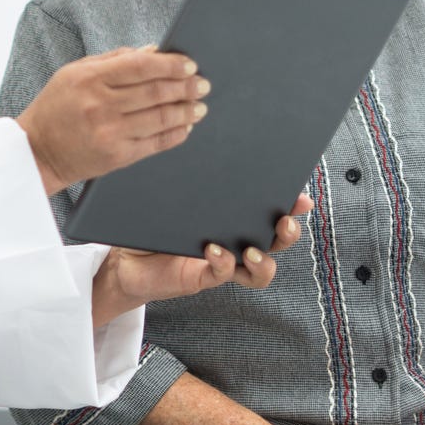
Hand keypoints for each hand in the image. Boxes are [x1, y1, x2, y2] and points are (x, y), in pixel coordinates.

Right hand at [18, 47, 209, 192]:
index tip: (189, 64)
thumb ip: (114, 59)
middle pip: (157, 92)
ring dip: (187, 110)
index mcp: (90, 78)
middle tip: (202, 84)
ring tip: (199, 105)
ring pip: (162, 117)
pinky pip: (157, 143)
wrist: (37, 151)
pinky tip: (186, 126)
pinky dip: (176, 133)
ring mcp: (110, 132)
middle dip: (187, 86)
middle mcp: (101, 105)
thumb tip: (154, 52)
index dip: (172, 64)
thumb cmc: (56, 107)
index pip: (142, 66)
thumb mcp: (75, 72)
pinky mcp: (118, 156)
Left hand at [94, 195, 313, 318]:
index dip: (291, 204)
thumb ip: (189, 178)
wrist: (123, 255)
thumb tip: (204, 147)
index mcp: (232, 217)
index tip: (301, 195)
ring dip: (264, 261)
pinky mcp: (203, 277)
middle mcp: (235, 240)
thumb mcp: (171, 194)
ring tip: (252, 250)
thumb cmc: (149, 220)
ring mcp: (222, 262)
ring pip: (261, 268)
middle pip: (277, 240)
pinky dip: (225, 264)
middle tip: (284, 222)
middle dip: (289, 231)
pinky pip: (224, 274)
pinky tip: (214, 250)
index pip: (269, 209)